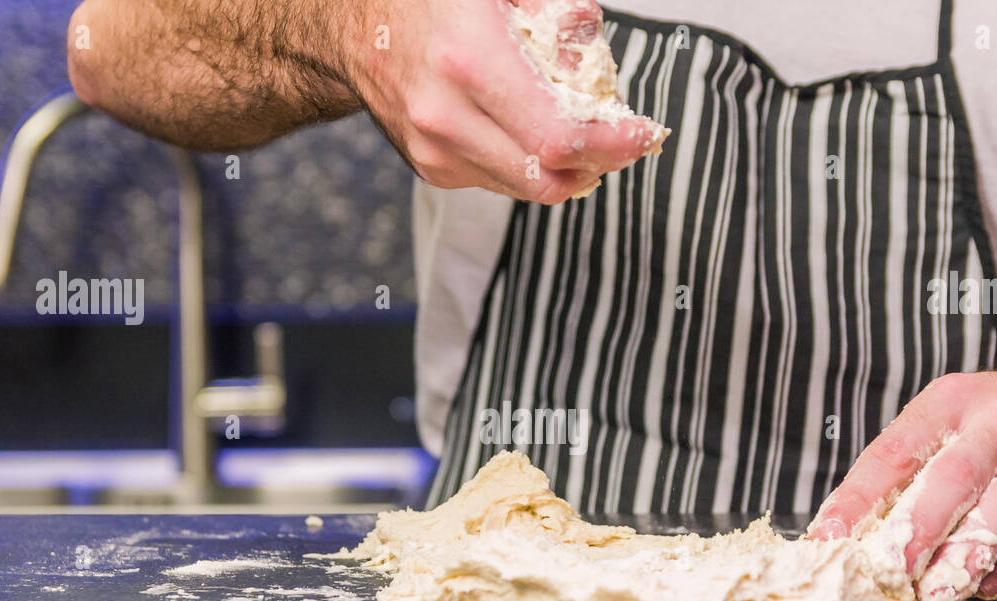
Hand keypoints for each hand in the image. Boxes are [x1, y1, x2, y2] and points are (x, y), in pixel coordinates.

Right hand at [343, 0, 664, 202]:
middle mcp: (446, 116)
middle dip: (598, 164)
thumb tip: (595, 57)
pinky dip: (529, 162)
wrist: (353, 24)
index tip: (643, 134)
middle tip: (623, 139)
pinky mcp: (431, 168)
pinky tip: (531, 126)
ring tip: (581, 127)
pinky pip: (501, 180)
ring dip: (567, 167)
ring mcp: (434, 150)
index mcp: (469, 61)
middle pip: (548, 178)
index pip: (558, 139)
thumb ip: (560, 11)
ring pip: (527, 187)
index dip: (612, 145)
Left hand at [808, 338, 996, 600]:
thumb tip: (849, 527)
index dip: (857, 497)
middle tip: (891, 570)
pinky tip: (994, 584)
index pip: (895, 449)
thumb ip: (907, 465)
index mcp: (953, 402)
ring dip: (969, 554)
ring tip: (939, 590)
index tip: (828, 537)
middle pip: (955, 476)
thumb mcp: (953, 414)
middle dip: (918, 528)